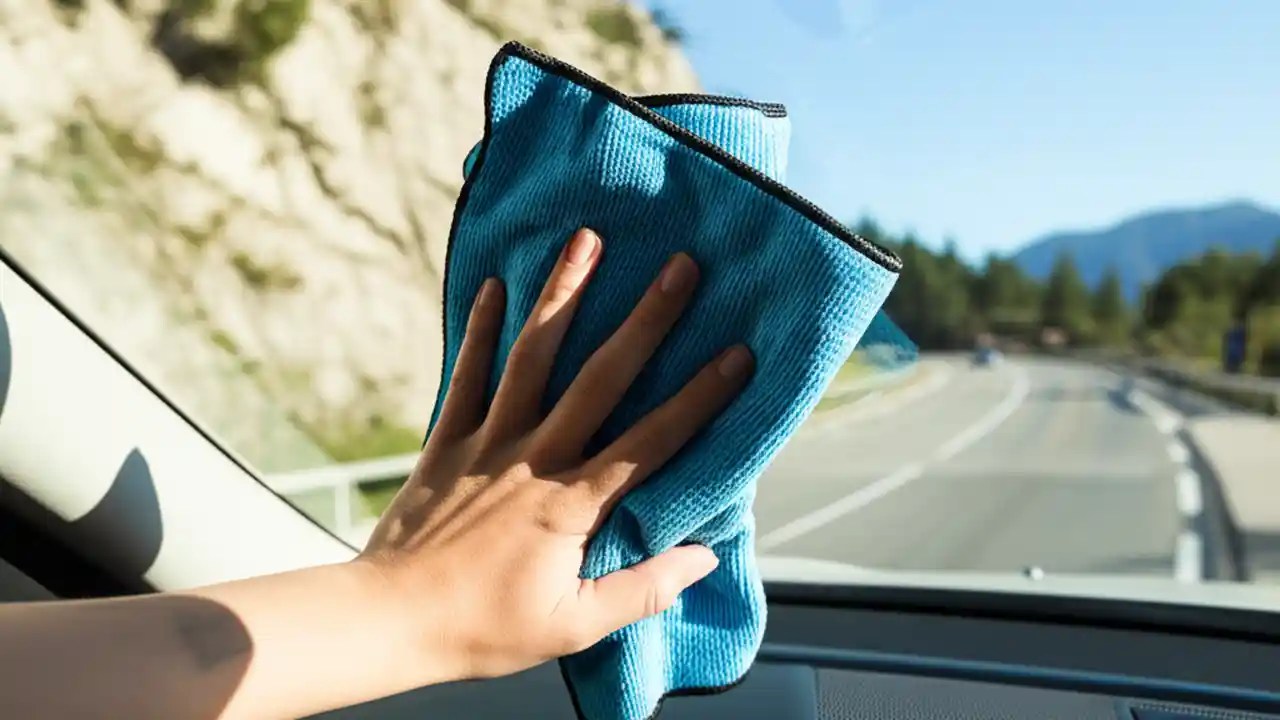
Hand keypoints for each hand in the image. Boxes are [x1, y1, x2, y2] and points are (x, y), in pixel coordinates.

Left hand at [356, 227, 753, 681]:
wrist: (388, 621)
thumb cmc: (484, 629)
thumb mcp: (574, 627)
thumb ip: (643, 589)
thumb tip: (705, 557)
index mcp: (572, 504)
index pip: (651, 441)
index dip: (699, 398)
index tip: (738, 354)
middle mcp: (535, 458)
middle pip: (600, 377)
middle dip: (646, 319)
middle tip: (681, 267)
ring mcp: (487, 442)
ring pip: (532, 357)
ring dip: (562, 295)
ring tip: (586, 241)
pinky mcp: (447, 441)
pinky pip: (467, 374)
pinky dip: (479, 329)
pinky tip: (494, 284)